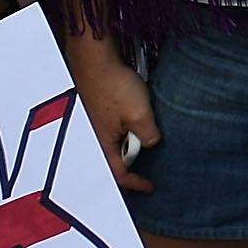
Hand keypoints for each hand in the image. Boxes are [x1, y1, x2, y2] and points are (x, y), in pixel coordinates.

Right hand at [67, 50, 157, 194]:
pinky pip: (114, 128)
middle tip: (148, 171)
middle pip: (113, 161)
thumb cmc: (113, 86)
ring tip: (148, 144)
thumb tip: (153, 143)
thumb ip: (148, 134)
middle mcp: (95, 137)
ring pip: (114, 143)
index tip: (150, 187)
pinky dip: (127, 131)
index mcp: (102, 145)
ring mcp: (95, 123)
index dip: (136, 184)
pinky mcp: (98, 110)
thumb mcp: (139, 114)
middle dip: (130, 168)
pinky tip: (139, 120)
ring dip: (130, 146)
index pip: (118, 174)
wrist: (95, 59)